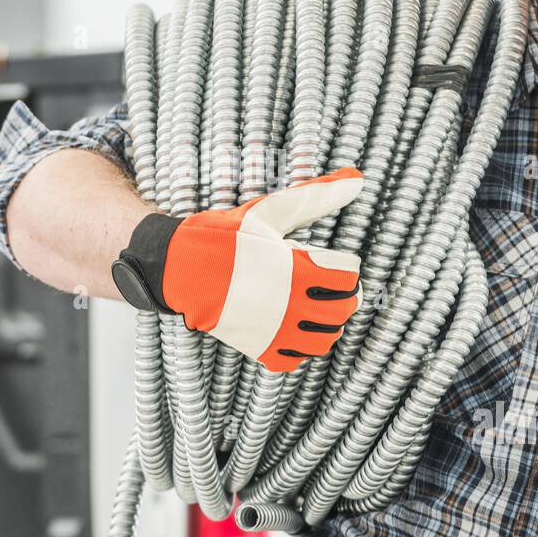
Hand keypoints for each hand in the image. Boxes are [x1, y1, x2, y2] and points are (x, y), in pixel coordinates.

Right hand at [112, 168, 364, 370]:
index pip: (349, 280)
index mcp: (297, 271)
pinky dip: (302, 347)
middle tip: (330, 285)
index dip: (347, 269)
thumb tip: (355, 178)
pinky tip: (296, 327)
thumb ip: (316, 195)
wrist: (182, 268)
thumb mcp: (271, 211)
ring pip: (325, 339)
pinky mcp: (260, 348)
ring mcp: (275, 331)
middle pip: (343, 311)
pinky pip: (296, 359)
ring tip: (316, 306)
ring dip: (328, 323)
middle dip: (343, 296)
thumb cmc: (225, 237)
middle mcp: (291, 306)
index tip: (336, 263)